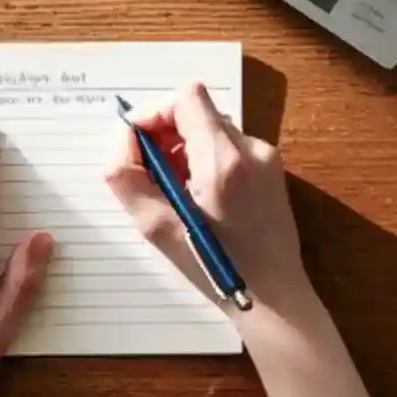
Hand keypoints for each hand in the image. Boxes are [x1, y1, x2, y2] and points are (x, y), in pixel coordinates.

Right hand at [104, 84, 322, 344]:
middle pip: (199, 113)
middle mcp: (251, 150)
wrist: (275, 298)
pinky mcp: (273, 172)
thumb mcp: (158, 229)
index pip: (187, 98)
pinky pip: (231, 149)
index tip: (140, 145)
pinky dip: (208, 163)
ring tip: (177, 194)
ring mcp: (267, 159)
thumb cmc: (218, 270)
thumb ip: (129, 180)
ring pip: (214, 131)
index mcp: (223, 160)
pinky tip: (202, 201)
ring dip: (187, 151)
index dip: (155, 114)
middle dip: (168, 136)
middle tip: (153, 175)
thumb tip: (121, 146)